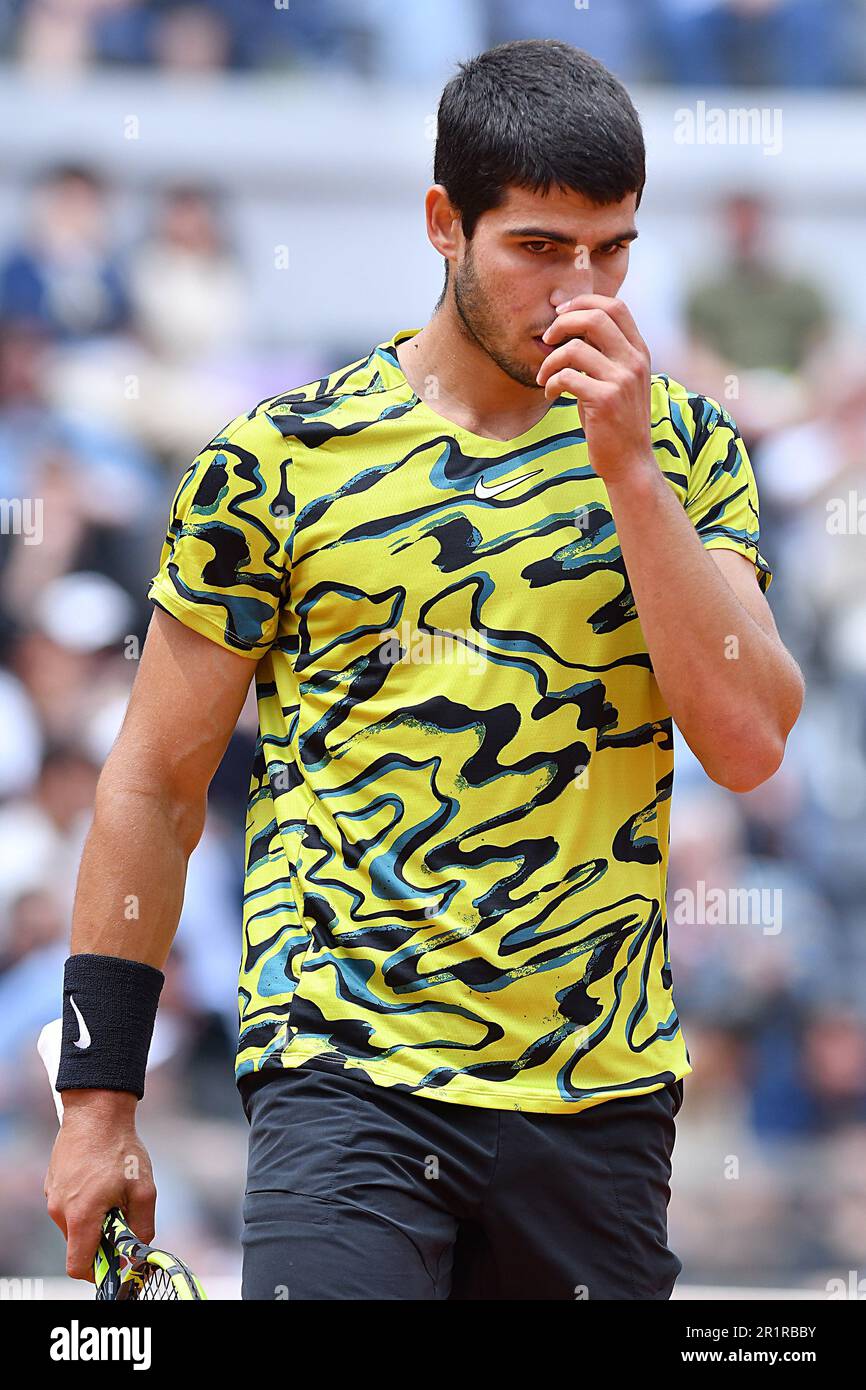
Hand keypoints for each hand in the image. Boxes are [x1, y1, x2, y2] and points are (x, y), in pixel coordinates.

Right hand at [44, 1090, 155, 1281]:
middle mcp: (59, 1211)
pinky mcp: (52, 1183)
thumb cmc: (121, 1149)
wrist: (97, 1111)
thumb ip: (142, 1228)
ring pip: (74, 1225)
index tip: (117, 1257)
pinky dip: (85, 1202)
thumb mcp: (144, 1191)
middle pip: (79, 1245)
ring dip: (94, 1218)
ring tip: (112, 1189)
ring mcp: (53, 1196)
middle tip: (123, 1214)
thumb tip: (137, 1250)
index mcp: (81, 1217)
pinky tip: (100, 1178)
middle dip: (101, 1238)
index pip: (78, 1266)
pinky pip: (69, 1206)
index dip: (99, 1270)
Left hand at [536, 290, 653, 486]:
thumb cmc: (616, 421)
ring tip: (544, 378)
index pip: (615, 306)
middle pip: (595, 317)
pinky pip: (566, 377)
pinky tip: (551, 395)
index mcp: (639, 352)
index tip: (561, 316)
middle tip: (547, 339)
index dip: (584, 303)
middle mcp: (635, 361)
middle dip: (563, 324)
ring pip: (574, 349)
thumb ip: (603, 354)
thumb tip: (572, 326)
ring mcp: (622, 379)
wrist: (630, 462)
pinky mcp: (606, 400)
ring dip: (550, 361)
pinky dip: (551, 384)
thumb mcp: (617, 381)